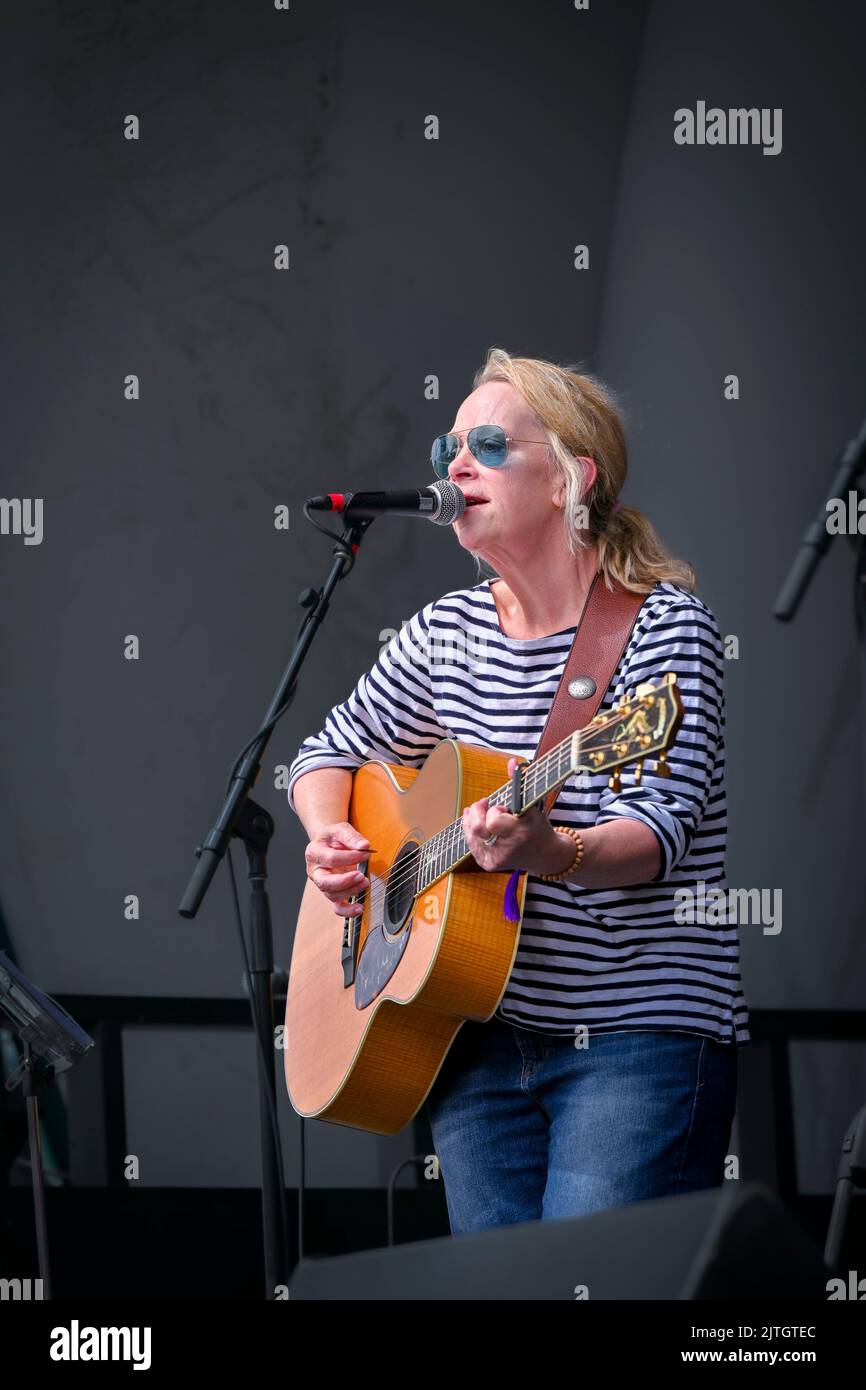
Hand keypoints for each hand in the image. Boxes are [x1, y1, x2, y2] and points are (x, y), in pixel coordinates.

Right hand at [305, 821, 370, 918]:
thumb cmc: (333, 838)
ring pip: (332, 895)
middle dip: (344, 881)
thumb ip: (352, 837)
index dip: (349, 857)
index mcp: (314, 853)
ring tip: (365, 882)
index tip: (365, 854)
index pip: (330, 858)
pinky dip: (348, 911)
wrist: (328, 843)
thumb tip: (364, 846)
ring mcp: (322, 884)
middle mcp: (315, 871)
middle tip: (360, 875)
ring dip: (351, 891)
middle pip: (324, 882)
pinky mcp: (331, 892)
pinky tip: (359, 908)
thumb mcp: (340, 830)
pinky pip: (337, 907)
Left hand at [461, 758, 568, 875]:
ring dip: (472, 820)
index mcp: (521, 833)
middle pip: (476, 828)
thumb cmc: (537, 825)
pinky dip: (472, 832)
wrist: (545, 855)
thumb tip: (511, 761)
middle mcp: (507, 849)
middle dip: (477, 812)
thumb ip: (520, 782)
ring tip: (481, 813)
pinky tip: (480, 826)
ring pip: (470, 834)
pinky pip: (471, 844)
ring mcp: (496, 859)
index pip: (493, 821)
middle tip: (484, 804)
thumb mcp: (533, 803)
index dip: (494, 811)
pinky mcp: (488, 865)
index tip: (502, 807)